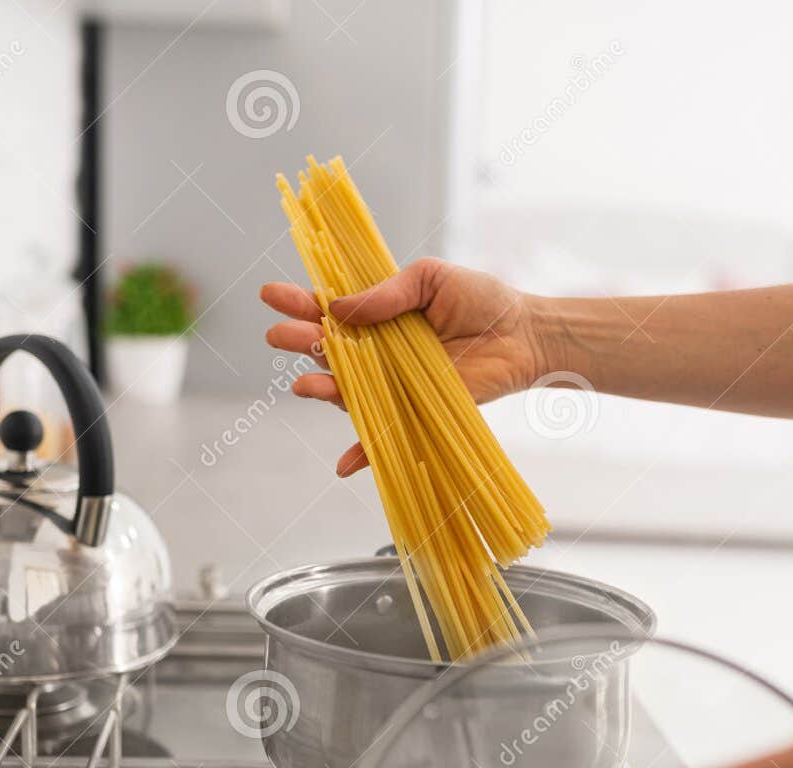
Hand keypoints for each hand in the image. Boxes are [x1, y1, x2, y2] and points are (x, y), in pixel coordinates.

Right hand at [260, 258, 548, 474]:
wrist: (522, 334)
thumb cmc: (479, 300)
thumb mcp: (429, 279)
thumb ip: (386, 293)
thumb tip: (338, 309)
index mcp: (376, 312)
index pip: (327, 308)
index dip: (298, 302)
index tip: (270, 295)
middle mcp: (376, 349)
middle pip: (326, 349)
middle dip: (298, 342)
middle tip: (280, 337)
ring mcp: (391, 381)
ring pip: (345, 391)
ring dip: (320, 389)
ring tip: (304, 385)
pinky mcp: (411, 410)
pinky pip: (381, 434)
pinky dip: (363, 453)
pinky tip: (345, 464)